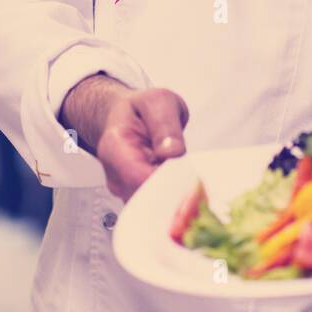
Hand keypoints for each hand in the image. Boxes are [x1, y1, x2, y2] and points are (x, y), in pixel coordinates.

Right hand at [61, 76, 188, 201]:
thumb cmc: (141, 109)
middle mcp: (115, 175)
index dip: (167, 180)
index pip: (139, 177)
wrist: (125, 117)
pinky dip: (172, 201)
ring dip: (175, 199)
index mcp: (115, 147)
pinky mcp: (136, 198)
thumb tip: (173, 152)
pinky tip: (184, 188)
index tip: (189, 175)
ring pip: (152, 208)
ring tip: (190, 182)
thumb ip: (165, 123)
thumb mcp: (157, 102)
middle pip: (145, 199)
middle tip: (196, 183)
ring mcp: (125, 190)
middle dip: (174, 194)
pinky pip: (155, 208)